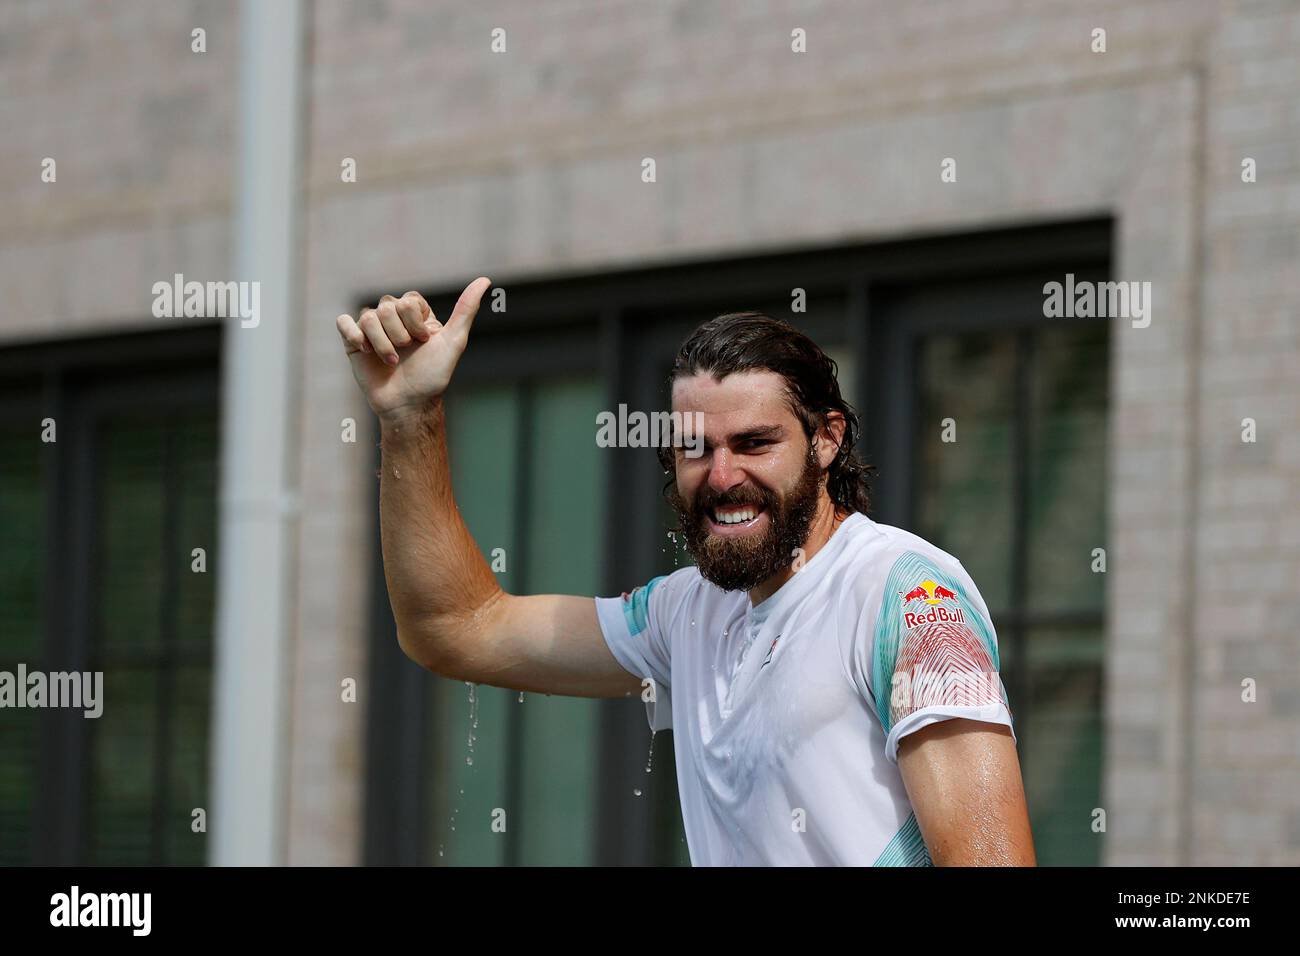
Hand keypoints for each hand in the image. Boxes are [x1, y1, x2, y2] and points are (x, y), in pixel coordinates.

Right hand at [336, 276, 490, 421]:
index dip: (415, 321)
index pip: (409, 299)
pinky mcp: (354, 342)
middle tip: (406, 353)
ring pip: (368, 316)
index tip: (423, 341)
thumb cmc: (432, 376)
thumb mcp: (454, 341)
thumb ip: (466, 310)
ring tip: (391, 361)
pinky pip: (344, 322)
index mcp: (415, 315)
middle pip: (387, 306)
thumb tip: (485, 280)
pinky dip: (354, 334)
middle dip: (399, 334)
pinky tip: (365, 349)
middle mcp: (393, 319)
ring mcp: (372, 329)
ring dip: (382, 343)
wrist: (408, 404)